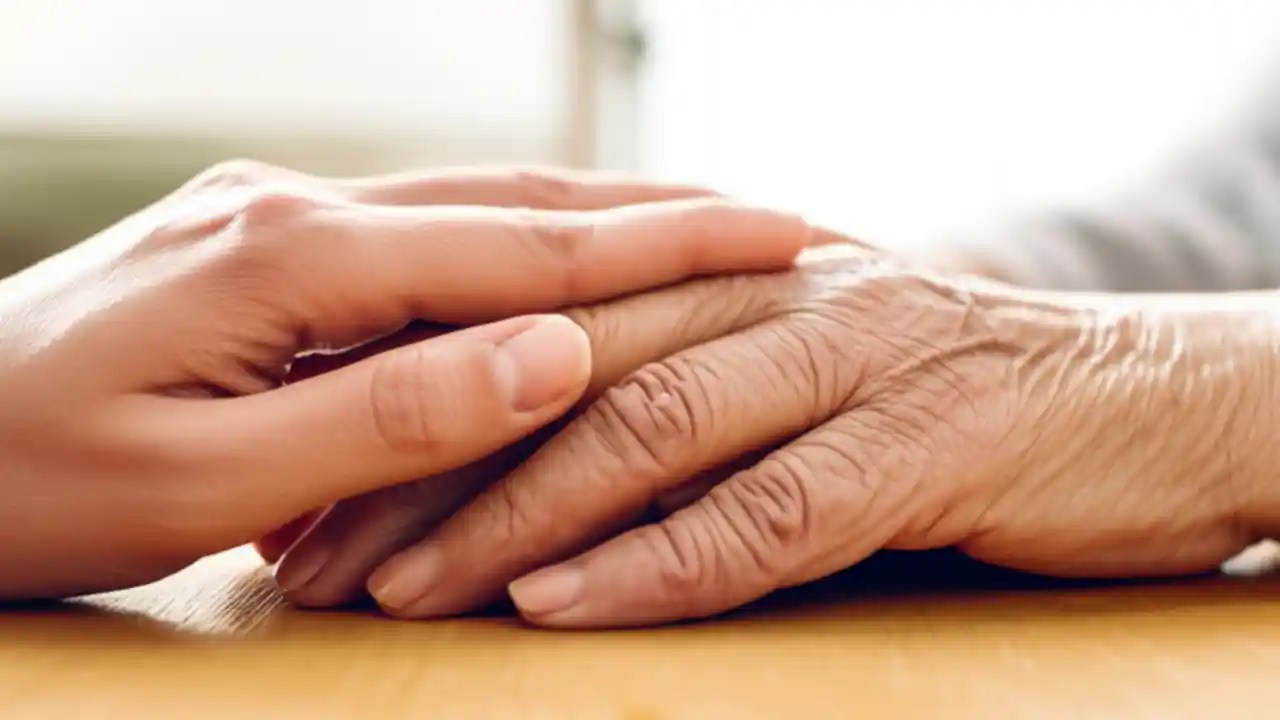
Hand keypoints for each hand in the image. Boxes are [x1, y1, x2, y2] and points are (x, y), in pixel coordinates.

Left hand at [0, 161, 808, 598]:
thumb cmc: (31, 478)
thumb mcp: (208, 478)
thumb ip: (391, 412)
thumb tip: (559, 353)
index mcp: (295, 258)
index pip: (524, 244)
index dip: (663, 242)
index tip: (778, 230)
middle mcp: (295, 210)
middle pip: (514, 203)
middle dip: (654, 210)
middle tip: (774, 215)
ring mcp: (274, 218)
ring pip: (471, 209)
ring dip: (592, 217)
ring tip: (694, 227)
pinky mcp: (259, 247)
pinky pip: (418, 238)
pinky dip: (512, 245)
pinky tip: (549, 260)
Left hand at [280, 236, 1275, 625]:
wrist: (1160, 395)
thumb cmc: (960, 397)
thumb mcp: (809, 367)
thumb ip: (692, 384)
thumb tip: (549, 450)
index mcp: (733, 261)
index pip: (539, 306)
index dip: (416, 385)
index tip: (313, 475)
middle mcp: (780, 285)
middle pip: (562, 358)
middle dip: (424, 454)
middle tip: (316, 549)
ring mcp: (856, 352)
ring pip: (648, 422)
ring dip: (511, 511)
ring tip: (399, 590)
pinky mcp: (931, 438)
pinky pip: (768, 507)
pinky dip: (656, 561)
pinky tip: (560, 607)